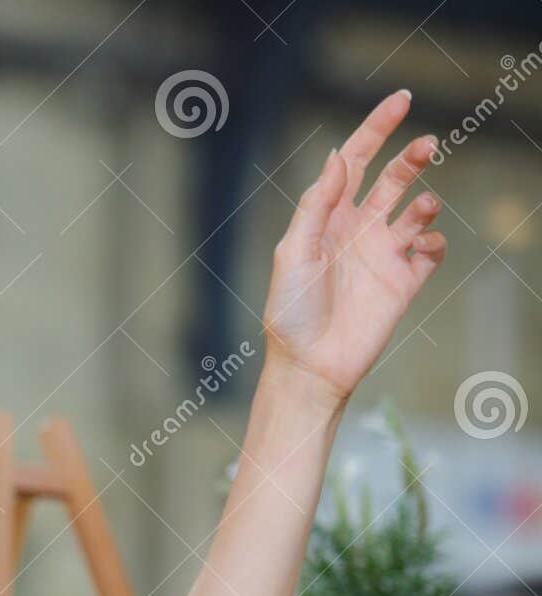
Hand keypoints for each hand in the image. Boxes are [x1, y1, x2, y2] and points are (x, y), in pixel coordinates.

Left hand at [261, 89, 446, 405]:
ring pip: (418, 211)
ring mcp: (383, 255)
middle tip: (426, 145)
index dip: (376, 129)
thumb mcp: (293, 252)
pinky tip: (421, 248)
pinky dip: (434, 242)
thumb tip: (335, 158)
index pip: (355, 161)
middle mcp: (358, 230)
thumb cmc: (290, 311)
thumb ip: (315, 206)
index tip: (401, 99)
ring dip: (426, 202)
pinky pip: (431, 252)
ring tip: (422, 208)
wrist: (310, 365)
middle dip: (412, 157)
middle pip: (393, 178)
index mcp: (328, 218)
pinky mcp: (404, 283)